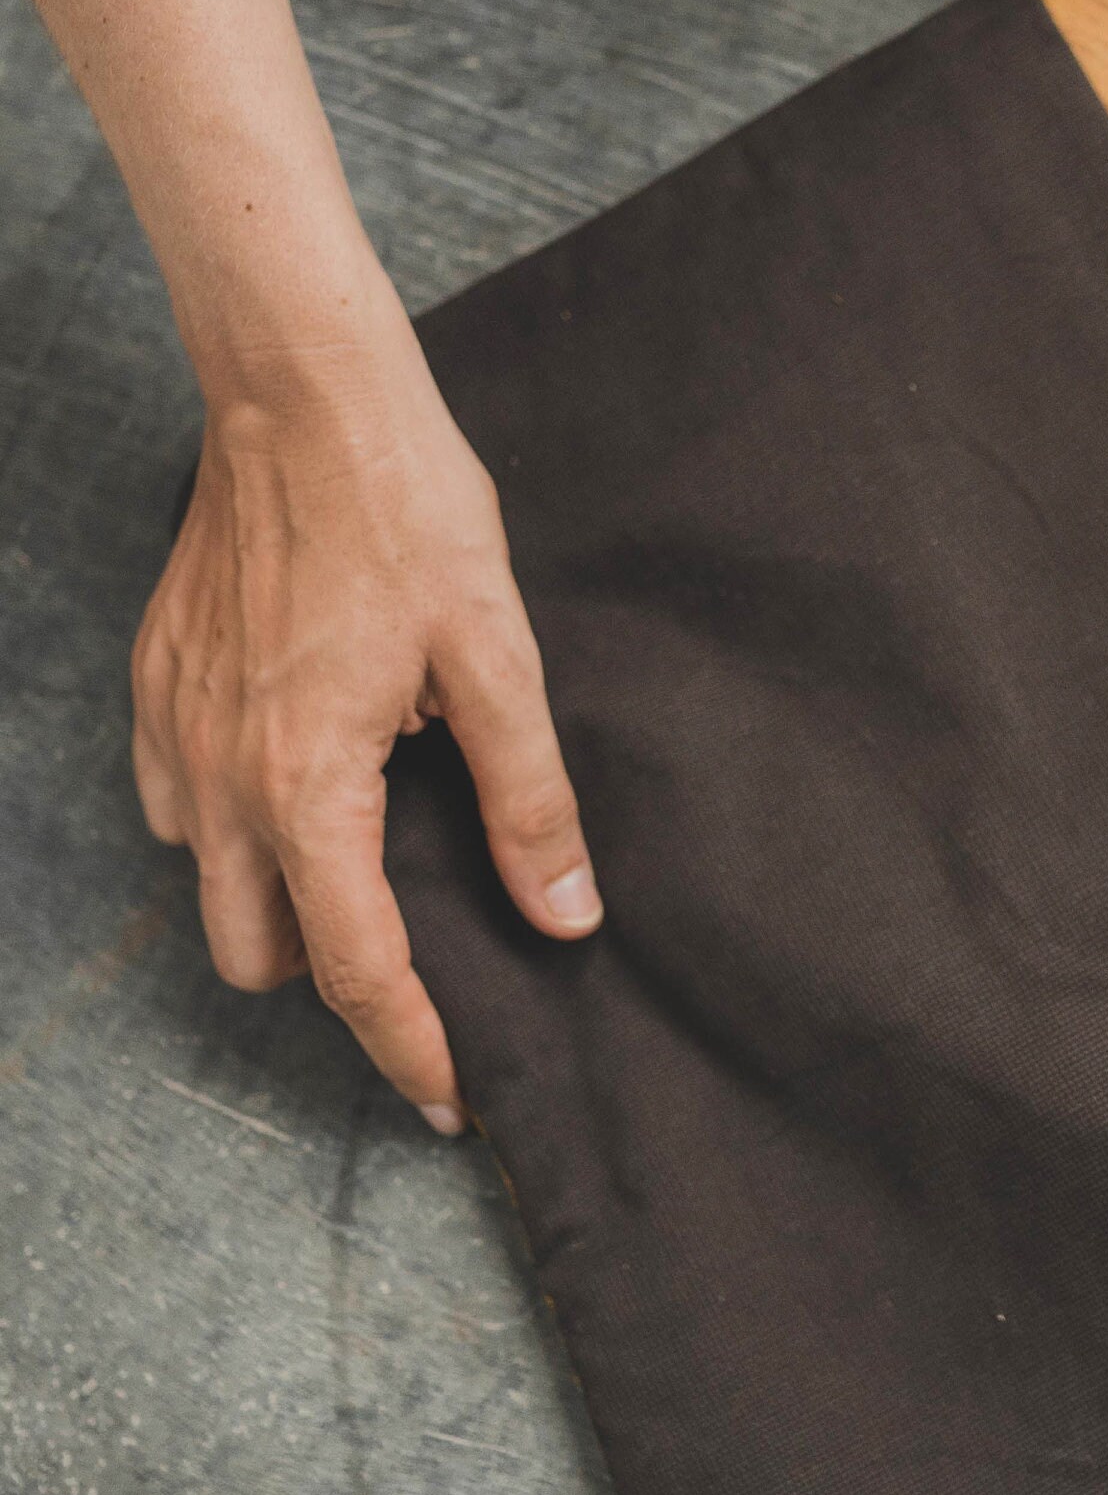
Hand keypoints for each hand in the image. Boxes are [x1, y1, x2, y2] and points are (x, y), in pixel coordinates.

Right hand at [132, 310, 600, 1128]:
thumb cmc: (407, 510)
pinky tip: (300, 794)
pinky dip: (229, 833)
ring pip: (209, 890)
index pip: (357, 970)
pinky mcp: (153, 686)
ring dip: (282, 910)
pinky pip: (170, 810)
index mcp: (309, 787)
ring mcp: (172, 734)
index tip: (456, 1098)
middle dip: (338, 986)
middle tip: (425, 972)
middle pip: (266, 957)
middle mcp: (218, 781)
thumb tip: (567, 918)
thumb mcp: (499, 656)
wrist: (299, 395)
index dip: (411, 1048)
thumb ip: (529, 800)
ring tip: (369, 880)